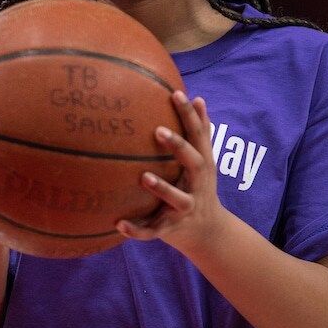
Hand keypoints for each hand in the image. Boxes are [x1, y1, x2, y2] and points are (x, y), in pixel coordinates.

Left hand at [115, 92, 225, 251]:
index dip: (190, 115)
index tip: (177, 94)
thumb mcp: (205, 160)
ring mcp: (186, 208)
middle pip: (194, 164)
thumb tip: (198, 98)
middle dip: (179, 147)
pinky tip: (118, 224)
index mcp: (203, 165)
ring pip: (176, 199)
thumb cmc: (200, 187)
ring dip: (162, 189)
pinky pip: (153, 231)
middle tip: (158, 130)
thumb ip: (202, 132)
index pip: (199, 136)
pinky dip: (137, 229)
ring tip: (144, 176)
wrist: (209, 233)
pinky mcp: (171, 229)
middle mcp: (198, 186)